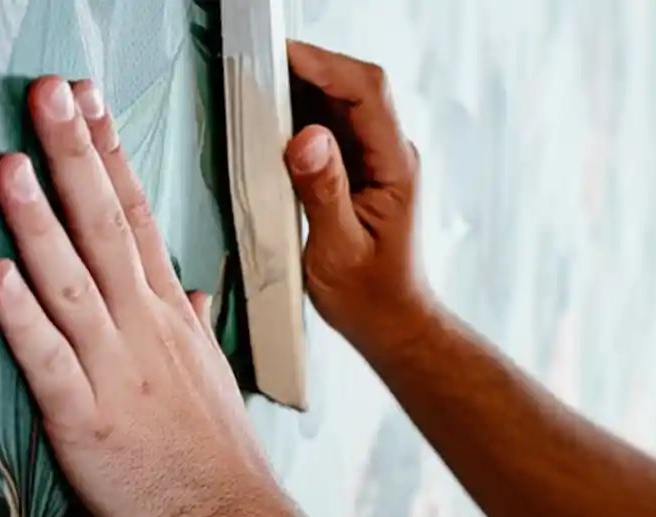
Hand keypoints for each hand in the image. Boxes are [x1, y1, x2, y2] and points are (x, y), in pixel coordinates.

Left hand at [0, 77, 275, 516]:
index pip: (136, 215)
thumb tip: (192, 287)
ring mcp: (112, 368)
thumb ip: (193, 320)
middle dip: (75, 155)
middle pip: (104, 227)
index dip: (110, 154)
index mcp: (166, 312)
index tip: (89, 101)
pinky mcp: (82, 417)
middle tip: (49, 95)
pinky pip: (48, 360)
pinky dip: (21, 318)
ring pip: (71, 281)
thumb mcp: (206, 370)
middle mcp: (140, 326)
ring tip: (10, 164)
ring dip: (39, 221)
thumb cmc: (211, 448)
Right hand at [285, 41, 426, 352]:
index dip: (326, 65)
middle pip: (353, 86)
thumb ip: (322, 191)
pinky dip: (302, 115)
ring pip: (341, 102)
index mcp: (394, 167)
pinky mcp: (358, 169)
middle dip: (309, 69)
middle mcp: (390, 155)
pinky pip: (332, 126)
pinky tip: (275, 122)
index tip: (285, 57)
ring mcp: (376, 159)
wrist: (390, 321)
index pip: (367, 92)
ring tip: (261, 90)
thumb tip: (304, 138)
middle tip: (261, 67)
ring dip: (303, 90)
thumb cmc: (370, 296)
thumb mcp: (338, 249)